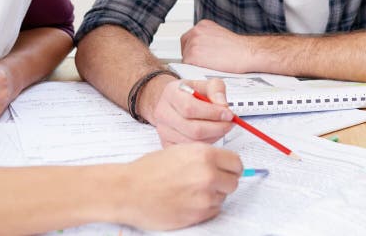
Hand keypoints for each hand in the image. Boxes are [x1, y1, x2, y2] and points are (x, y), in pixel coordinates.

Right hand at [121, 143, 241, 229]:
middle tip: (210, 181)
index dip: (232, 167)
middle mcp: (208, 174)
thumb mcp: (181, 150)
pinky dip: (206, 207)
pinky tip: (189, 201)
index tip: (228, 170)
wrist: (128, 191)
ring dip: (214, 195)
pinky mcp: (198, 214)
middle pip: (234, 181)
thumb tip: (223, 162)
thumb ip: (205, 156)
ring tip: (192, 191)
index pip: (237, 163)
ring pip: (224, 197)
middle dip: (224, 181)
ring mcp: (204, 196)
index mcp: (204, 154)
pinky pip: (214, 210)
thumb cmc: (149, 170)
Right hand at [148, 76, 235, 145]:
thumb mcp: (206, 84)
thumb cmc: (191, 93)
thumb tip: (223, 106)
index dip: (212, 113)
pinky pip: (190, 150)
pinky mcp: (167, 143)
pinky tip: (212, 135)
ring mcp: (164, 130)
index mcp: (171, 93)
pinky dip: (205, 145)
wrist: (175, 102)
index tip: (228, 114)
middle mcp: (163, 112)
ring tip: (222, 128)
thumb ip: (217, 90)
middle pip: (192, 128)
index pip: (190, 107)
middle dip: (217, 128)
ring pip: (192, 142)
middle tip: (230, 123)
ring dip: (213, 137)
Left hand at [181, 19, 256, 72]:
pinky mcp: (193, 56)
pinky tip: (207, 71)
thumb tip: (204, 50)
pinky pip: (186, 68)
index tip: (201, 57)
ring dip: (194, 65)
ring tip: (209, 68)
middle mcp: (196, 31)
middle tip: (204, 64)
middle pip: (185, 48)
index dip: (194, 50)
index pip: (189, 39)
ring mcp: (193, 43)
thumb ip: (209, 39)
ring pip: (186, 59)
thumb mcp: (221, 36)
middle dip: (192, 57)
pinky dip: (195, 72)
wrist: (248, 53)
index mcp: (202, 25)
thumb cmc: (240, 49)